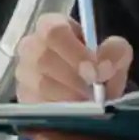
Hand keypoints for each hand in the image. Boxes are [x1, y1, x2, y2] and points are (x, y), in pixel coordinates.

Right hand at [15, 12, 132, 102]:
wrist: (92, 93)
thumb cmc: (98, 66)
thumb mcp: (116, 53)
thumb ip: (115, 52)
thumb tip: (103, 67)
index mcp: (52, 26)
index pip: (54, 31)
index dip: (74, 52)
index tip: (94, 72)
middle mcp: (31, 46)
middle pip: (44, 59)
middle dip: (73, 79)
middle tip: (94, 92)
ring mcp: (23, 73)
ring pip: (41, 85)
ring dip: (68, 96)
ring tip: (87, 103)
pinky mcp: (23, 99)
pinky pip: (37, 106)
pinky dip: (59, 111)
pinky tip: (74, 113)